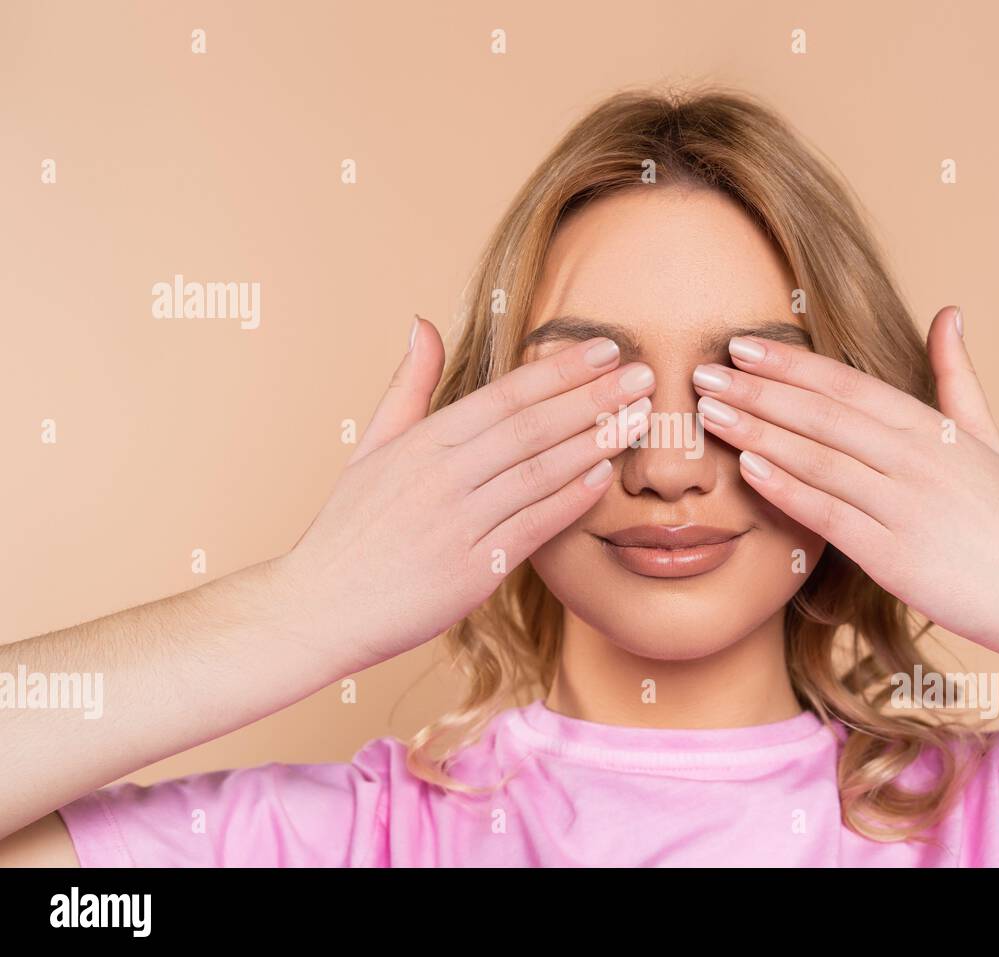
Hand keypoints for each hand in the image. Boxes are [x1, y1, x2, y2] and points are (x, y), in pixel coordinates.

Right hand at [277, 318, 654, 671]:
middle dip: (593, 397)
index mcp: (421, 443)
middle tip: (645, 376)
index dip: (559, 370)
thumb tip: (422, 324)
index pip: (503, 395)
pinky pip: (531, 528)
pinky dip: (569, 501)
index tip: (604, 350)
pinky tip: (603, 478)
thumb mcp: (371, 447)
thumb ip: (407, 386)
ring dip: (594, 443)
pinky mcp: (470, 572)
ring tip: (638, 419)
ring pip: (538, 473)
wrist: (319, 608)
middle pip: (531, 428)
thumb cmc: (349, 528)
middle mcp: (441, 477)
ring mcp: (457, 525)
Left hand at [690, 306, 998, 659]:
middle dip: (758, 391)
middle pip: (823, 415)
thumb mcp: (989, 438)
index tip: (743, 347)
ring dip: (759, 432)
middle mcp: (918, 459)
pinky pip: (830, 515)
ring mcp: (907, 506)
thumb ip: (958, 377)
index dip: (792, 364)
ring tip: (710, 412)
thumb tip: (948, 313)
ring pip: (819, 459)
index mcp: (934, 428)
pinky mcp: (897, 556)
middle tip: (703, 372)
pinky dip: (787, 489)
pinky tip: (748, 467)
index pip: (848, 385)